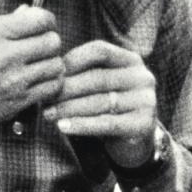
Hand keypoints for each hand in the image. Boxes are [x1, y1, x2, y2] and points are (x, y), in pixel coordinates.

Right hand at [0, 6, 63, 137]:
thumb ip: (0, 23)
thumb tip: (25, 12)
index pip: (39, 19)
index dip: (47, 21)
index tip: (44, 26)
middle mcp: (5, 55)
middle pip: (52, 41)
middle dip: (51, 42)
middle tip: (43, 47)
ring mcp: (14, 80)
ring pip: (56, 65)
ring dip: (52, 63)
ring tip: (42, 65)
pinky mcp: (18, 101)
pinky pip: (51, 88)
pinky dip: (51, 83)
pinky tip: (41, 81)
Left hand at [43, 40, 156, 163]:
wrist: (137, 141)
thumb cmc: (112, 108)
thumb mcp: (102, 86)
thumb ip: (84, 75)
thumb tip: (50, 73)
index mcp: (132, 60)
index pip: (100, 50)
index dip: (73, 59)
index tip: (52, 73)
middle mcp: (143, 77)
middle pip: (98, 78)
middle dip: (67, 88)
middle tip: (44, 98)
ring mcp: (146, 101)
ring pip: (100, 102)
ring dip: (69, 108)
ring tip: (48, 114)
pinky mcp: (143, 124)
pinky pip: (106, 123)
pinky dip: (82, 125)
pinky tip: (63, 127)